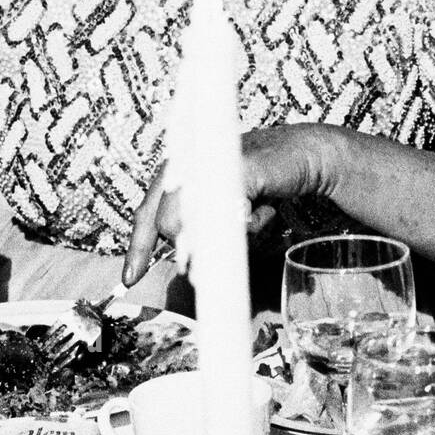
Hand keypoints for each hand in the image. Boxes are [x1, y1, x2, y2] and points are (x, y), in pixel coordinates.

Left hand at [123, 123, 335, 284]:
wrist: (303, 156)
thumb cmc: (263, 183)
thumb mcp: (223, 207)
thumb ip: (199, 228)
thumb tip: (188, 267)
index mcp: (178, 171)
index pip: (146, 214)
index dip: (138, 249)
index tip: (130, 279)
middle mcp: (188, 163)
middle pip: (168, 225)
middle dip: (197, 242)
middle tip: (232, 230)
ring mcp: (211, 163)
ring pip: (198, 224)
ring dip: (229, 231)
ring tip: (253, 211)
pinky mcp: (238, 168)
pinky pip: (235, 219)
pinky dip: (253, 222)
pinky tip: (264, 206)